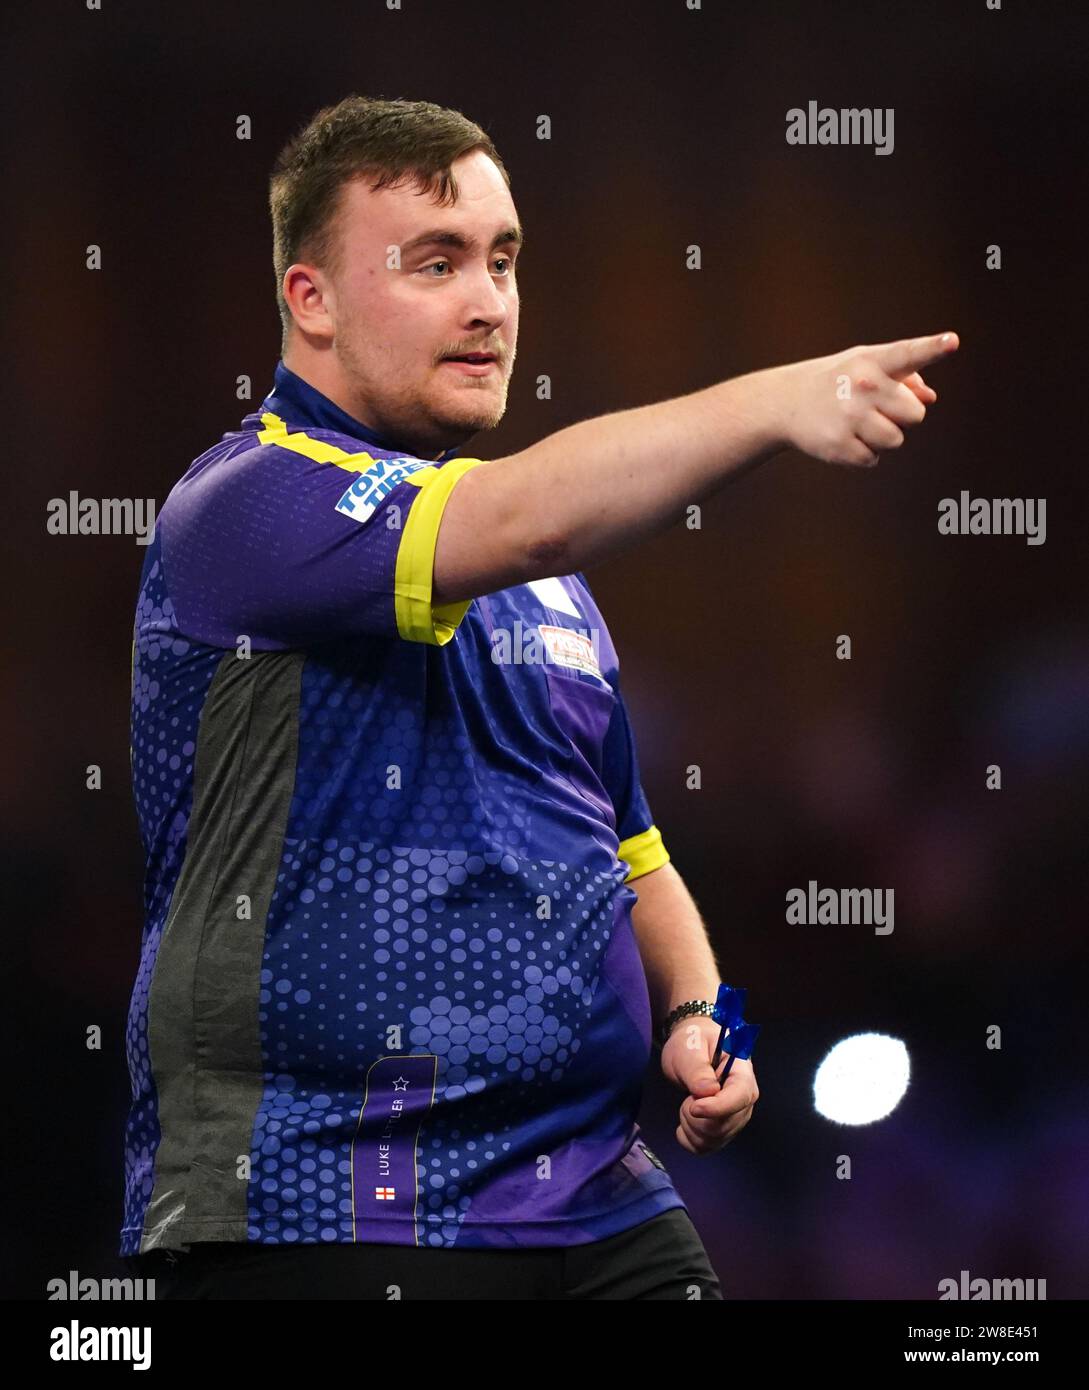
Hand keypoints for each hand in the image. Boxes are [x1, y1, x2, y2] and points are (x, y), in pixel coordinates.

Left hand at [660, 1014, 759, 1154]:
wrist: (692, 1048)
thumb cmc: (693, 1042)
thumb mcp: (689, 1047)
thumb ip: (697, 1068)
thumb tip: (707, 1092)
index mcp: (742, 1072)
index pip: (740, 1096)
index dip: (718, 1107)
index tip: (693, 1106)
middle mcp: (745, 1098)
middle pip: (726, 1124)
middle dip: (698, 1117)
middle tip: (686, 1097)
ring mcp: (735, 1116)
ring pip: (715, 1139)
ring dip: (692, 1127)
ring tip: (686, 1104)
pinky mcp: (723, 1129)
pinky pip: (708, 1147)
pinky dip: (691, 1140)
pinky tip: (684, 1125)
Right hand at [765, 330, 959, 466]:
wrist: (786, 403)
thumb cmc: (838, 381)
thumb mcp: (867, 367)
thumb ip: (904, 378)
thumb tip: (930, 396)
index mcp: (872, 362)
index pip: (908, 354)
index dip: (933, 348)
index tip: (952, 342)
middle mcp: (862, 387)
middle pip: (915, 414)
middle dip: (902, 416)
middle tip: (875, 408)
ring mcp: (850, 417)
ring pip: (896, 440)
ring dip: (882, 437)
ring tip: (856, 423)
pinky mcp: (839, 445)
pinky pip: (873, 458)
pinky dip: (863, 453)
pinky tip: (844, 437)